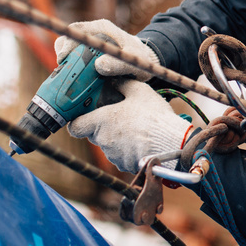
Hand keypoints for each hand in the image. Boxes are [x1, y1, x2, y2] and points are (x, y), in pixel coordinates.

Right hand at [55, 19, 158, 80]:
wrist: (144, 60)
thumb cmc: (140, 59)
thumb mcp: (134, 63)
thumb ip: (119, 64)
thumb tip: (99, 66)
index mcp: (103, 29)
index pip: (77, 29)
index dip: (66, 43)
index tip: (63, 60)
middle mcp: (93, 32)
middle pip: (68, 38)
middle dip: (62, 55)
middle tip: (64, 72)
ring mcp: (89, 41)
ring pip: (67, 47)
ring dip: (65, 61)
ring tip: (68, 76)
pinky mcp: (87, 51)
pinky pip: (72, 56)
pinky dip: (70, 66)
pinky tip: (74, 77)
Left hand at [67, 79, 189, 172]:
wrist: (170, 142)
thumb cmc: (154, 116)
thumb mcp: (140, 91)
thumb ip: (123, 84)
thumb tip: (114, 80)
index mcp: (101, 120)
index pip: (75, 127)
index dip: (79, 122)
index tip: (87, 116)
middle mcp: (103, 139)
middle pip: (94, 135)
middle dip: (103, 127)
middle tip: (120, 119)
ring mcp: (113, 154)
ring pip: (108, 146)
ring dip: (117, 139)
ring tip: (136, 131)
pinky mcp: (124, 165)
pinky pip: (121, 156)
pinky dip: (128, 150)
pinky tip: (142, 143)